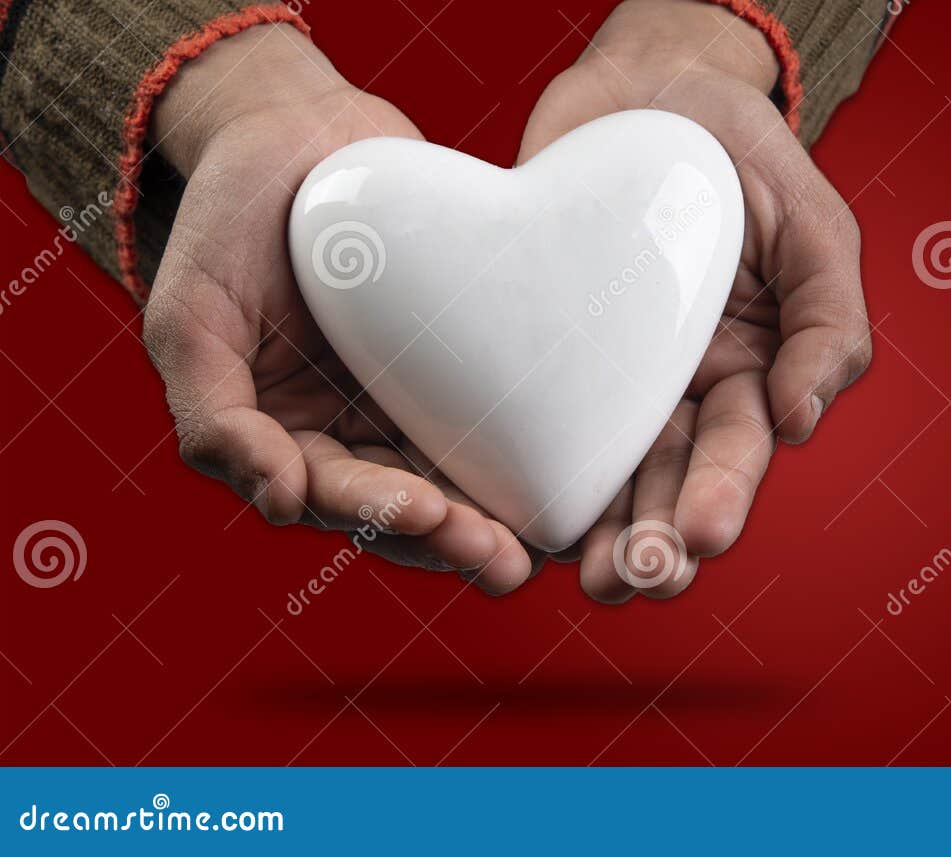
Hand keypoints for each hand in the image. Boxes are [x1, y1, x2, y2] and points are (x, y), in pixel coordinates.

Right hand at [144, 24, 539, 593]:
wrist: (301, 134)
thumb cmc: (228, 222)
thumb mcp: (190, 315)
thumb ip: (213, 415)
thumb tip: (280, 505)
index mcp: (290, 439)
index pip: (333, 496)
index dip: (376, 512)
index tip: (424, 509)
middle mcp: (358, 435)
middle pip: (408, 507)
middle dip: (452, 539)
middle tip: (501, 559)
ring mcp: (417, 403)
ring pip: (462, 479)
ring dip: (499, 519)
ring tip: (541, 544)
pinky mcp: (470, 364)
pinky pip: (504, 414)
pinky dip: (534, 453)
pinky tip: (574, 476)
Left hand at [521, 0, 872, 601]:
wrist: (648, 89)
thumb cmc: (744, 156)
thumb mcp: (814, 228)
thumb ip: (830, 325)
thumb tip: (801, 423)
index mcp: (746, 378)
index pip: (735, 455)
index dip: (720, 499)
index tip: (699, 535)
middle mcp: (673, 395)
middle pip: (662, 487)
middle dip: (652, 543)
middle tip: (631, 579)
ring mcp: (602, 379)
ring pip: (593, 473)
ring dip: (589, 531)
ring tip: (581, 575)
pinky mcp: (537, 351)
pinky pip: (526, 417)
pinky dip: (517, 468)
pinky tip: (507, 507)